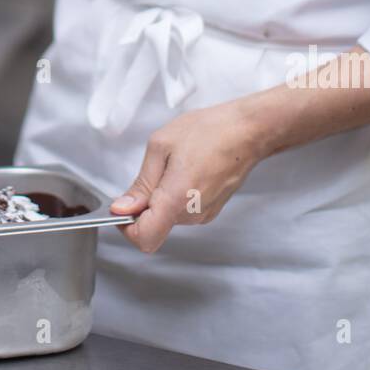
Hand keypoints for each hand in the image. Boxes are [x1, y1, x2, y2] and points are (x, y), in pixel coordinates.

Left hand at [109, 101, 261, 252]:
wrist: (247, 131)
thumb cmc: (209, 131)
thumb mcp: (161, 146)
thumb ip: (141, 183)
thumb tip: (122, 208)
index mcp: (176, 200)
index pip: (144, 238)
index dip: (126, 226)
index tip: (123, 206)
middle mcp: (192, 215)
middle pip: (154, 226)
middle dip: (144, 204)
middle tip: (155, 170)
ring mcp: (204, 214)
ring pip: (167, 217)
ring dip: (161, 197)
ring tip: (176, 165)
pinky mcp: (211, 210)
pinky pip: (182, 211)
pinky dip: (176, 196)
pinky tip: (187, 170)